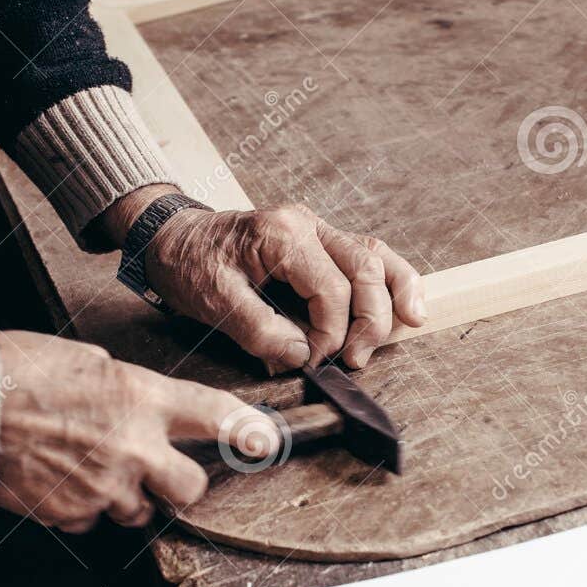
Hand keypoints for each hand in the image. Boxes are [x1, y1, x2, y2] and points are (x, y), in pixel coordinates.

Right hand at [0, 330, 276, 532]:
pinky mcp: (71, 514)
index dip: (249, 431)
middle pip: (191, 488)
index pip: (215, 416)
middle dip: (180, 483)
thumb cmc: (16, 372)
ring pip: (139, 511)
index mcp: (140, 397)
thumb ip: (128, 389)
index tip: (266, 441)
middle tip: (161, 470)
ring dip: (125, 496)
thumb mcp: (88, 360)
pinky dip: (83, 506)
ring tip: (88, 466)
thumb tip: (142, 406)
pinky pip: (93, 520)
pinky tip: (59, 478)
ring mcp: (103, 486)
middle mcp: (132, 446)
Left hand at [107, 189, 425, 370]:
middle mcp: (307, 224)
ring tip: (412, 321)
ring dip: (395, 292)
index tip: (317, 362)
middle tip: (357, 358)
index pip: (330, 288)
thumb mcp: (214, 302)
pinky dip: (391, 279)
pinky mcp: (320, 243)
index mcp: (281, 235)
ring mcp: (317, 230)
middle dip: (370, 318)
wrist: (174, 239)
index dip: (331, 332)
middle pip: (364, 266)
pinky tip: (406, 304)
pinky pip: (367, 256)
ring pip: (375, 255)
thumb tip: (301, 356)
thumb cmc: (191, 265)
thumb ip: (260, 330)